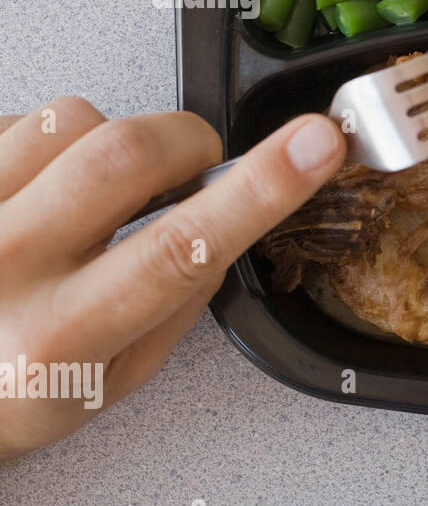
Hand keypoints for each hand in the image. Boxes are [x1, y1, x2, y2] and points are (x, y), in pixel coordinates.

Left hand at [0, 98, 344, 460]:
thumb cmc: (5, 391)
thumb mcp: (109, 382)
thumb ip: (175, 305)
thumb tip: (228, 219)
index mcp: (59, 340)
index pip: (181, 249)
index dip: (261, 188)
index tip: (317, 145)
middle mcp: (1, 269)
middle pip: (125, 153)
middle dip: (187, 142)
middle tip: (192, 165)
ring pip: (71, 118)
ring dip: (108, 143)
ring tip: (90, 191)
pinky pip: (18, 114)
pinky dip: (49, 140)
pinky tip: (37, 187)